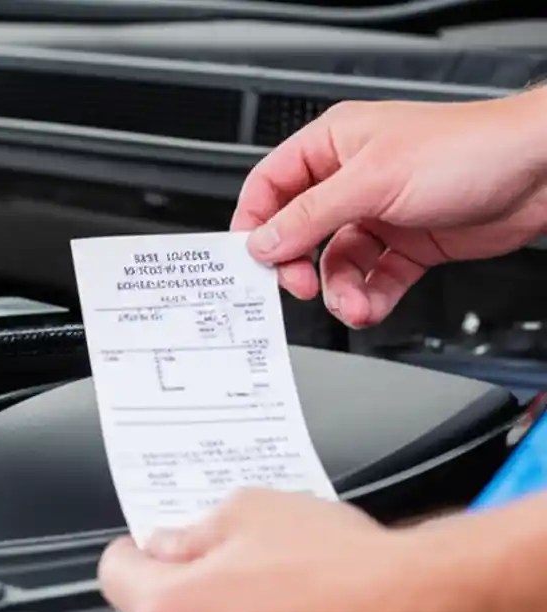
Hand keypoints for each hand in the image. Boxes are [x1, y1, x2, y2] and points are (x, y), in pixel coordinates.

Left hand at [98, 489, 455, 611]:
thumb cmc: (345, 566)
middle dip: (193, 596)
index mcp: (172, 611)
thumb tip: (171, 544)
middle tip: (241, 570)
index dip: (133, 554)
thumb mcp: (251, 511)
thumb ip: (194, 532)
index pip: (114, 577)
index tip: (145, 548)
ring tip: (290, 606)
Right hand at [234, 90, 546, 327]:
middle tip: (299, 286)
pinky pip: (373, 278)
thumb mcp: (372, 180)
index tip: (252, 259)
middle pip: (299, 232)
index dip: (255, 223)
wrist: (539, 171)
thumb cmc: (468, 148)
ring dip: (338, 289)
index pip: (270, 186)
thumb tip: (265, 241)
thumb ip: (311, 215)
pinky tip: (371, 306)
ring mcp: (380, 213)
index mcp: (333, 146)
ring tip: (350, 304)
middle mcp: (351, 179)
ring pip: (336, 262)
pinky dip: (369, 297)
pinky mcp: (408, 244)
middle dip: (298, 265)